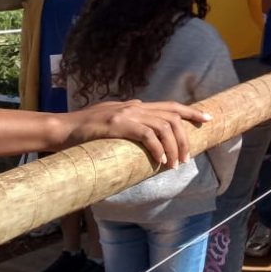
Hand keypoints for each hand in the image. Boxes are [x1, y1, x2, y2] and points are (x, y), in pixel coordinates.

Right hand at [62, 99, 211, 167]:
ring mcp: (127, 114)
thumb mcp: (111, 117)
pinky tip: (161, 162)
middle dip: (185, 137)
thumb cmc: (84, 129)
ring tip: (174, 165)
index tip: (208, 119)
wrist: (62, 130)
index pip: (170, 106)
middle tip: (187, 158)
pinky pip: (147, 135)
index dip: (191, 112)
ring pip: (163, 127)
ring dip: (173, 147)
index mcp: (135, 106)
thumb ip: (128, 115)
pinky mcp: (118, 125)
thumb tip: (142, 113)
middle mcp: (135, 107)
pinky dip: (158, 148)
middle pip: (172, 117)